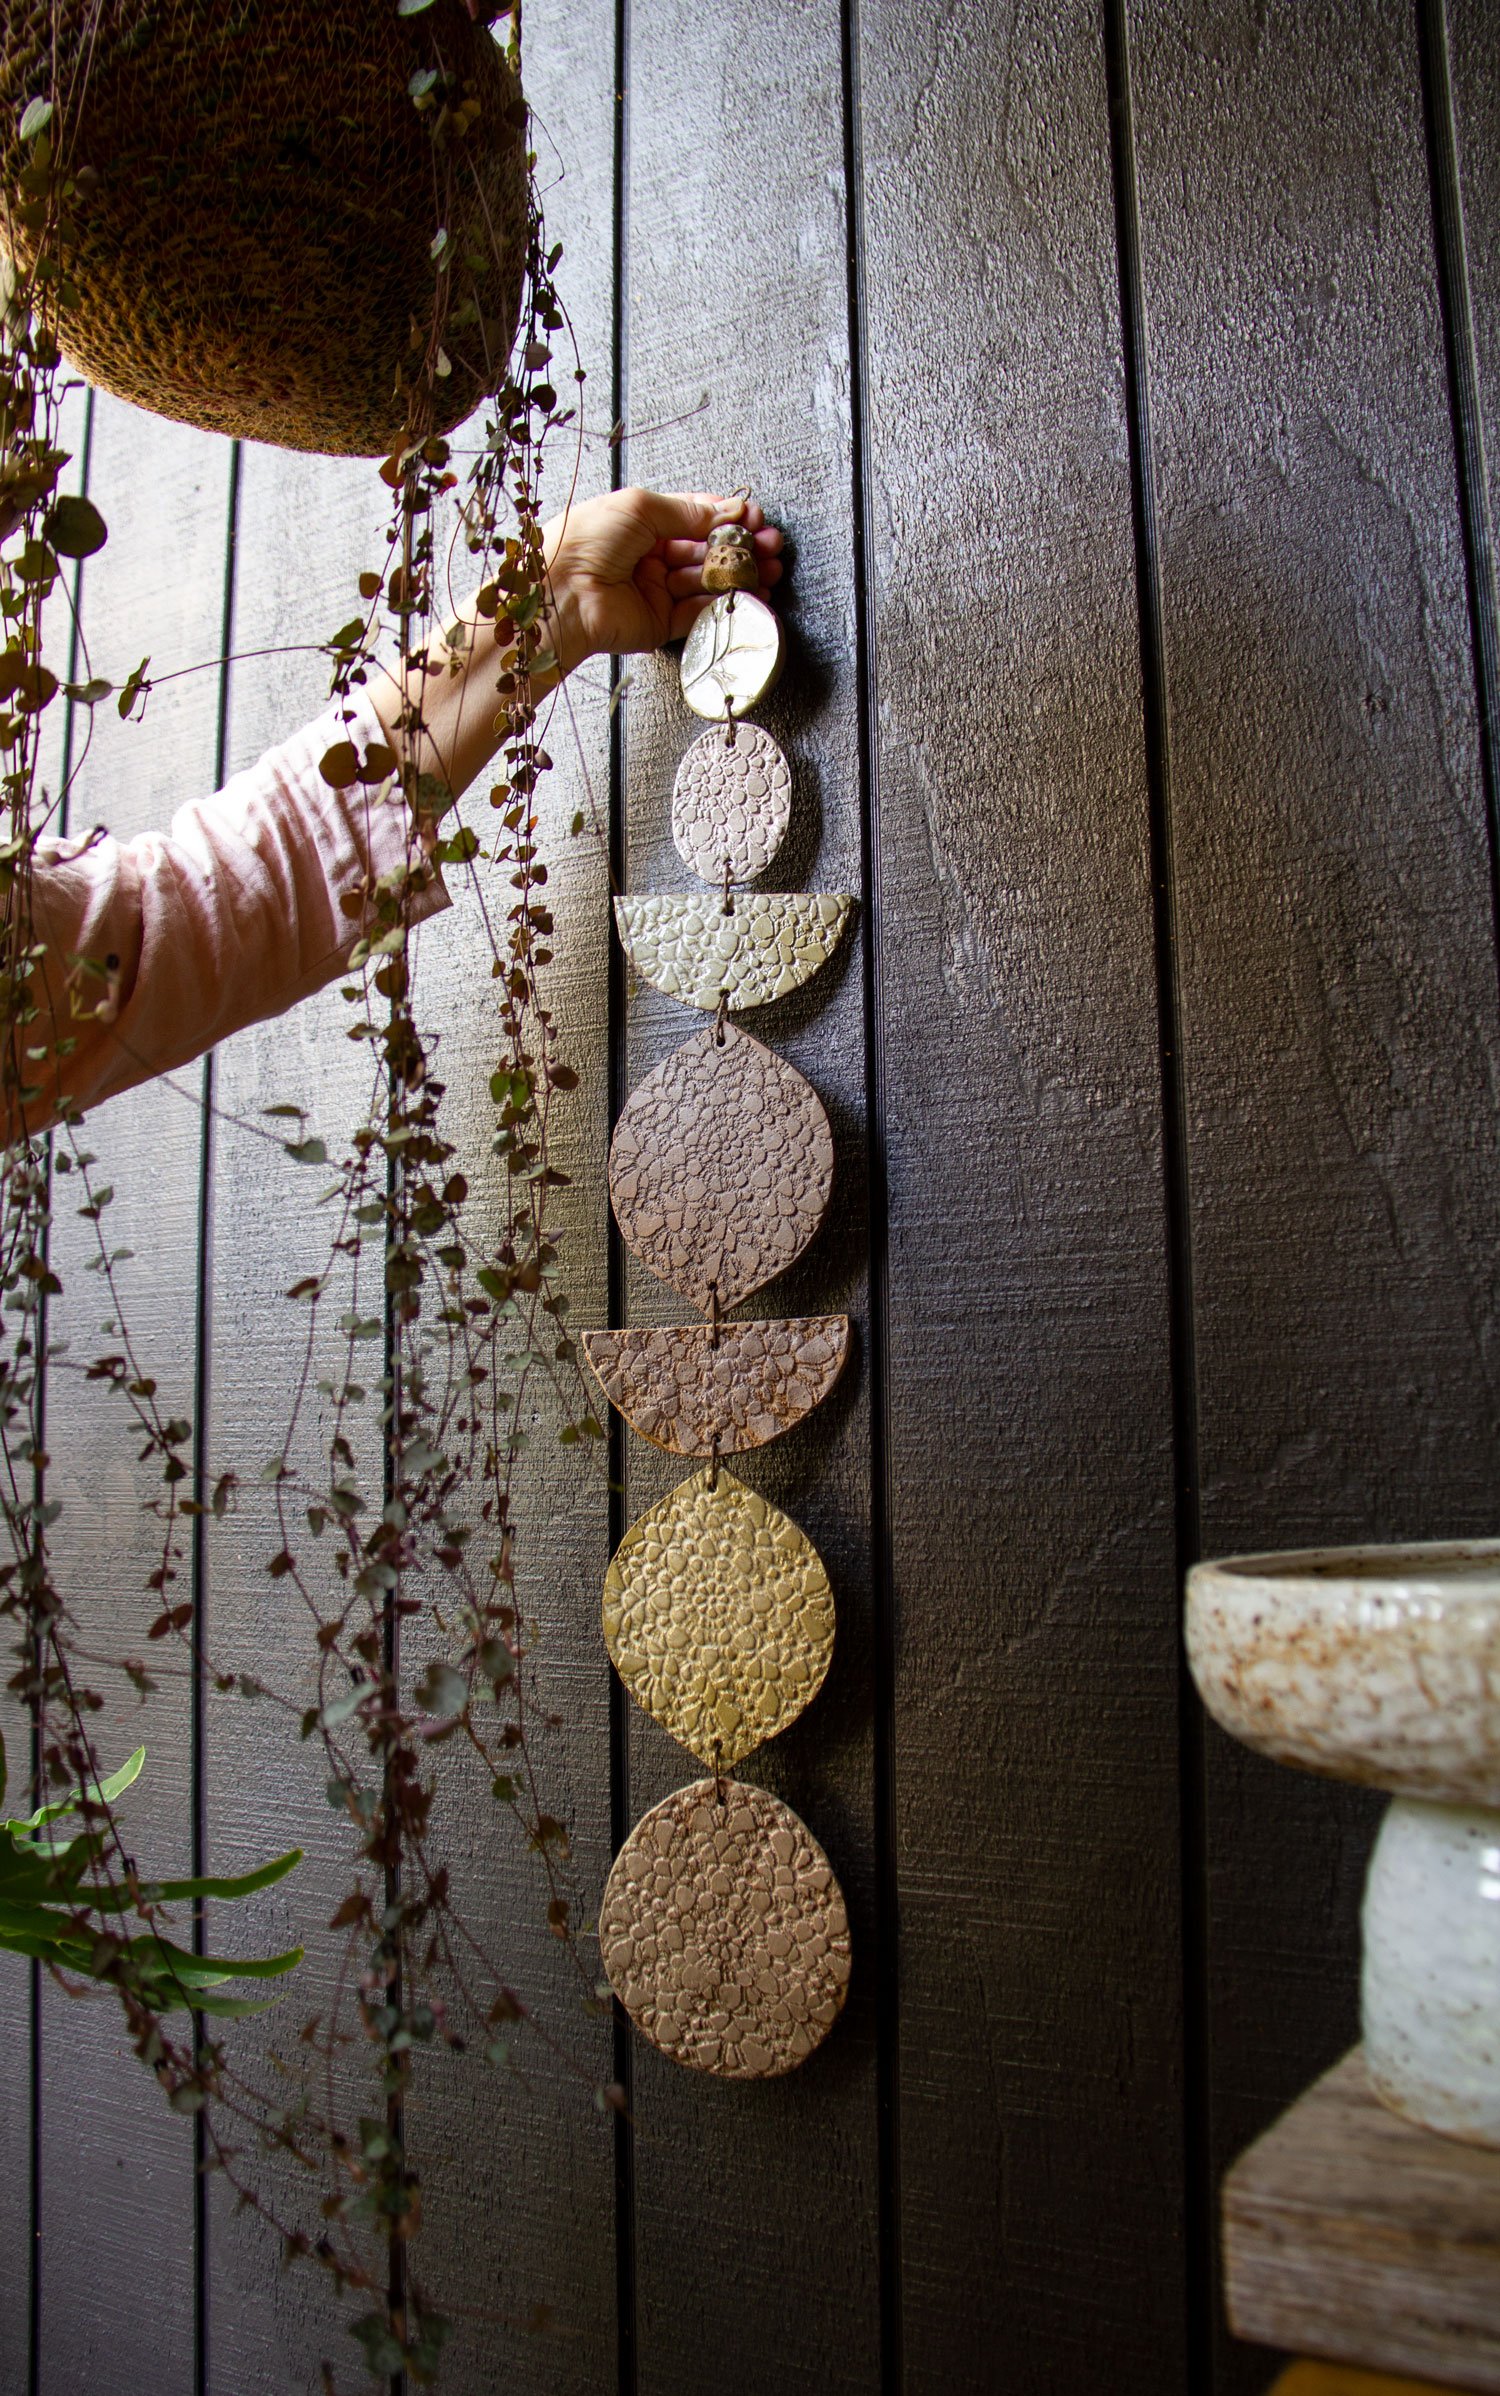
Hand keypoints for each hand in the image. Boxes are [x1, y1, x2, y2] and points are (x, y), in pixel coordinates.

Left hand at [545, 486, 783, 673]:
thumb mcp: (640, 507)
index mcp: (639, 524)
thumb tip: (728, 510)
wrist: (561, 593)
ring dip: (740, 575)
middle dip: (740, 547)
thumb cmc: (586, 541)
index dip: (725, 517)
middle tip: (771, 545)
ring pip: (707, 582)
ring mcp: (655, 591)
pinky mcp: (659, 623)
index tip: (753, 517)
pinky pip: (698, 613)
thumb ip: (687, 511)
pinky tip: (751, 595)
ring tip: (770, 570)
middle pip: (705, 551)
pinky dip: (726, 603)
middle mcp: (649, 557)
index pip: (692, 518)